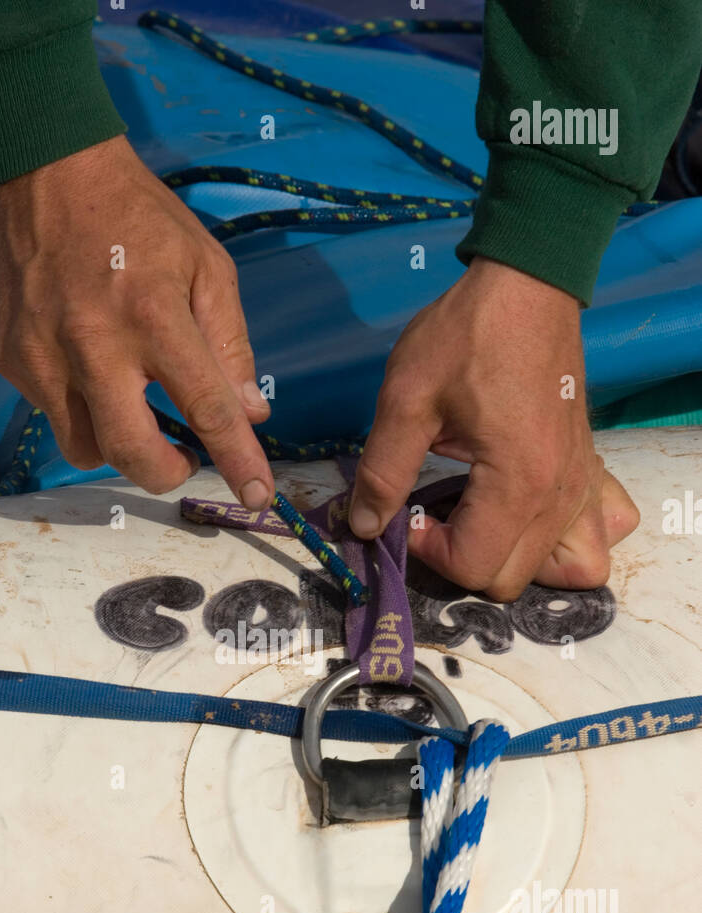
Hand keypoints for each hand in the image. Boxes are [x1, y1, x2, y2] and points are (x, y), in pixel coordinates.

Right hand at [0, 135, 273, 505]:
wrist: (44, 168)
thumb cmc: (139, 216)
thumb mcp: (206, 265)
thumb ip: (230, 344)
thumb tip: (249, 414)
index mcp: (155, 317)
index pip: (206, 409)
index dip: (236, 460)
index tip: (256, 495)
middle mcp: (94, 345)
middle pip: (131, 453)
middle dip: (164, 474)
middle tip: (181, 460)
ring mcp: (42, 356)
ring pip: (83, 447)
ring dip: (116, 444)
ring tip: (128, 402)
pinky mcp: (10, 359)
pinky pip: (51, 412)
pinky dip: (77, 406)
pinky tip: (85, 363)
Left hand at [349, 256, 638, 600]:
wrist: (528, 285)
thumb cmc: (466, 336)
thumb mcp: (407, 399)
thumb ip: (382, 471)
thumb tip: (364, 526)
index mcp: (517, 484)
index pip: (472, 566)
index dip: (427, 551)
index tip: (408, 512)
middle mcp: (560, 498)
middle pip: (510, 580)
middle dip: (463, 561)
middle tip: (435, 516)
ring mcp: (583, 488)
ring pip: (563, 570)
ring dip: (514, 561)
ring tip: (480, 524)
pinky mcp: (589, 472)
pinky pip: (596, 535)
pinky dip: (562, 542)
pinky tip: (527, 516)